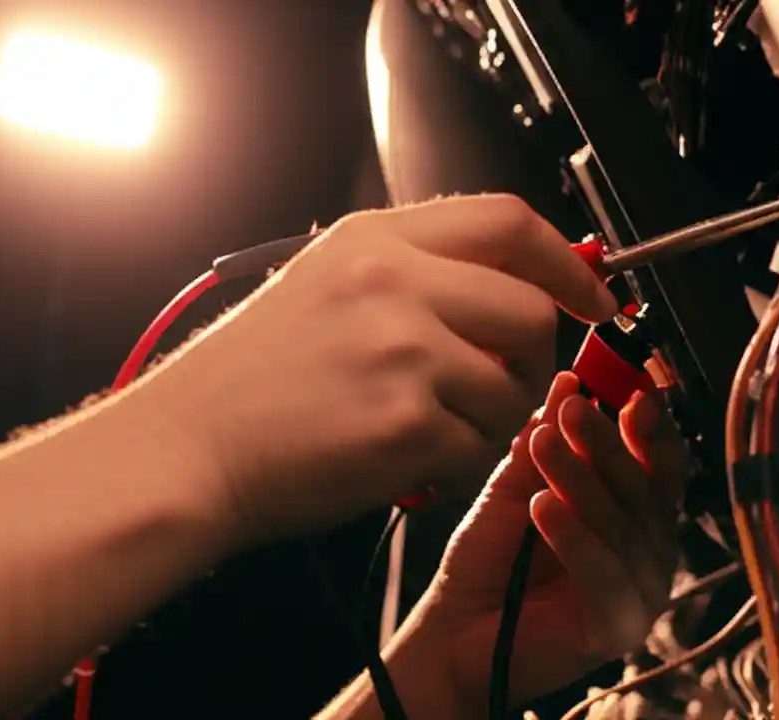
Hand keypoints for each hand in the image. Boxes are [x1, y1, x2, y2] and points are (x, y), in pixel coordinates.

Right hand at [133, 195, 616, 545]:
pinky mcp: (406, 423)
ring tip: (432, 426)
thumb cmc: (254, 380)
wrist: (186, 450)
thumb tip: (522, 288)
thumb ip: (422, 274)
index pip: (510, 223)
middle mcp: (393, 283)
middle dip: (533, 359)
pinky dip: (457, 461)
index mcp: (375, 240)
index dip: (567, 263)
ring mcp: (401, 351)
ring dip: (492, 417)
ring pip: (515, 386)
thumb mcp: (328, 285)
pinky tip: (407, 457)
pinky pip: (480, 445)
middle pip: (531, 310)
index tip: (592, 298)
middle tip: (499, 385)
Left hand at [401, 371, 687, 713]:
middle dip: (606, 445)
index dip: (652, 426)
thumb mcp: (516, 488)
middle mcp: (649, 551)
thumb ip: (545, 441)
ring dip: (582, 482)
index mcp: (635, 514)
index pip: (661, 464)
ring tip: (543, 448)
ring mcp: (640, 592)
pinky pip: (607, 576)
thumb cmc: (490, 561)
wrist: (453, 631)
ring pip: (624, 528)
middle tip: (573, 410)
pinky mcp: (618, 628)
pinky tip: (544, 507)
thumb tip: (568, 380)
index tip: (630, 390)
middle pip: (644, 490)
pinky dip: (576, 538)